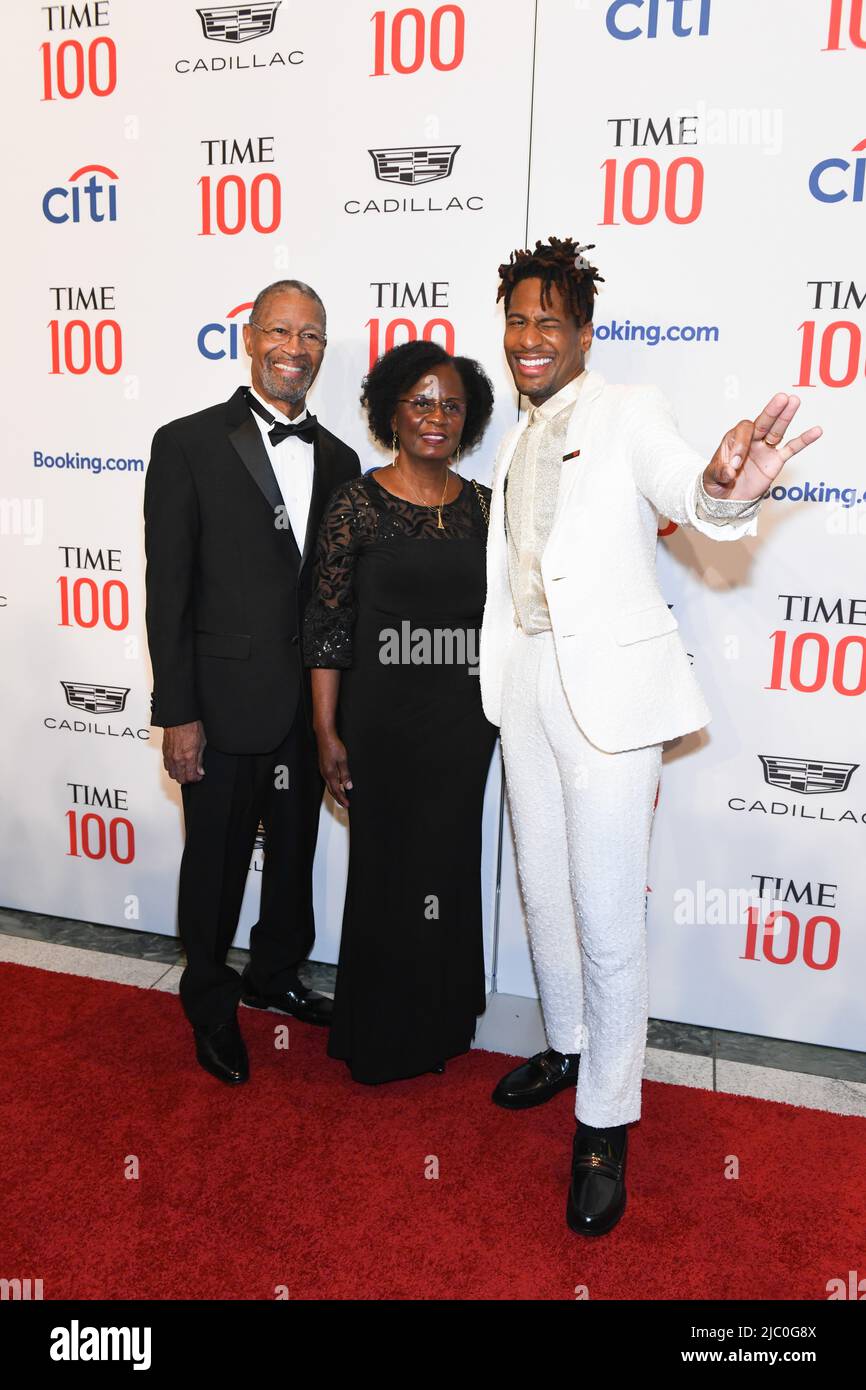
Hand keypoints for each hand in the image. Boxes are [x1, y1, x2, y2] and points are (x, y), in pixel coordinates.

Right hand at [163, 720, 205, 783]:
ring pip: (172, 774)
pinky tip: (178, 764)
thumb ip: (200, 760)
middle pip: (180, 779)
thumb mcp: (202, 743)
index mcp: (188, 757)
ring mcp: (170, 756)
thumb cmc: (191, 726)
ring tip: (186, 770)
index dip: (196, 778)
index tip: (199, 775)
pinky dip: (172, 768)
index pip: (191, 777)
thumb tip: (200, 770)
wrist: (180, 718)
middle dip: (188, 779)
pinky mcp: (164, 752)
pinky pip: (167, 766)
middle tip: (193, 774)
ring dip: (179, 774)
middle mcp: (177, 758)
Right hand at [316, 728, 351, 809]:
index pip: (336, 790)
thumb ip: (345, 774)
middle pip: (331, 790)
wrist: (324, 736)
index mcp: (329, 773)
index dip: (342, 799)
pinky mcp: (324, 766)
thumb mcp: (343, 760)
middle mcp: (325, 773)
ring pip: (329, 785)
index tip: (347, 804)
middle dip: (338, 798)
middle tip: (344, 804)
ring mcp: (323, 769)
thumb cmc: (333, 745)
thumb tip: (348, 786)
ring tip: (342, 796)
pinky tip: (338, 783)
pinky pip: (329, 779)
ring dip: (336, 792)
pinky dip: (334, 784)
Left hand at [703, 393, 822, 500]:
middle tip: (781, 398)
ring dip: (786, 416)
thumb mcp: (711, 478)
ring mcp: (765, 448)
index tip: (736, 464)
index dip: (740, 446)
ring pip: (777, 430)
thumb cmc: (717, 483)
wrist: (726, 499)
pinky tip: (816, 430)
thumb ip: (719, 472)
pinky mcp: (776, 460)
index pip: (742, 433)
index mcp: (733, 440)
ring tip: (795, 401)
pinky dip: (804, 440)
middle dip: (771, 411)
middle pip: (763, 422)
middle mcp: (751, 440)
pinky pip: (792, 448)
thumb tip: (730, 471)